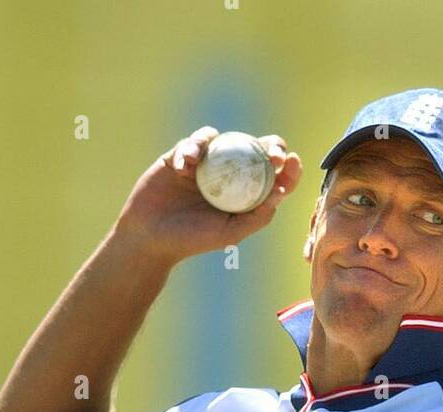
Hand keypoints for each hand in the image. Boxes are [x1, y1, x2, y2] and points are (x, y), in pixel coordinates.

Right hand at [114, 128, 302, 266]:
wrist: (151, 238)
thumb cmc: (193, 240)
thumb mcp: (231, 232)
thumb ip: (257, 215)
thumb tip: (282, 192)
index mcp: (243, 193)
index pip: (271, 173)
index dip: (286, 165)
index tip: (291, 162)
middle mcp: (227, 174)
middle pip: (253, 148)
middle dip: (268, 145)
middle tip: (272, 152)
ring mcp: (204, 164)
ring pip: (221, 140)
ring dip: (221, 144)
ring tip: (209, 159)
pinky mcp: (180, 156)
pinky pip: (191, 143)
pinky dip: (189, 149)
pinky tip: (184, 166)